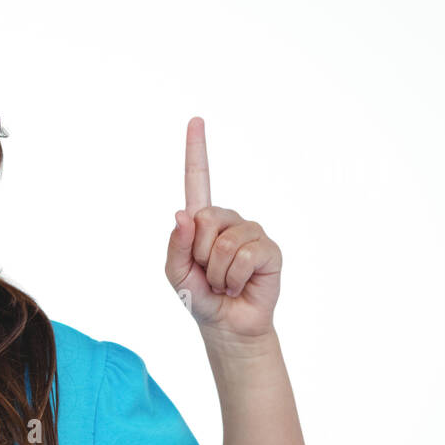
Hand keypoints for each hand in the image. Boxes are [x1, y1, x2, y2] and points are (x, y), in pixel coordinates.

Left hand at [165, 117, 281, 339]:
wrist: (227, 325)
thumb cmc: (200, 297)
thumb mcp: (176, 274)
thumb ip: (175, 246)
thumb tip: (183, 215)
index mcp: (202, 221)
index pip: (199, 180)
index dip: (196, 150)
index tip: (196, 119)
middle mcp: (228, 220)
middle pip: (204, 220)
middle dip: (198, 254)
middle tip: (207, 273)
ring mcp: (251, 232)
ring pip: (224, 242)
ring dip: (216, 272)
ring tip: (223, 282)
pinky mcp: (269, 250)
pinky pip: (245, 255)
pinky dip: (234, 277)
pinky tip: (239, 284)